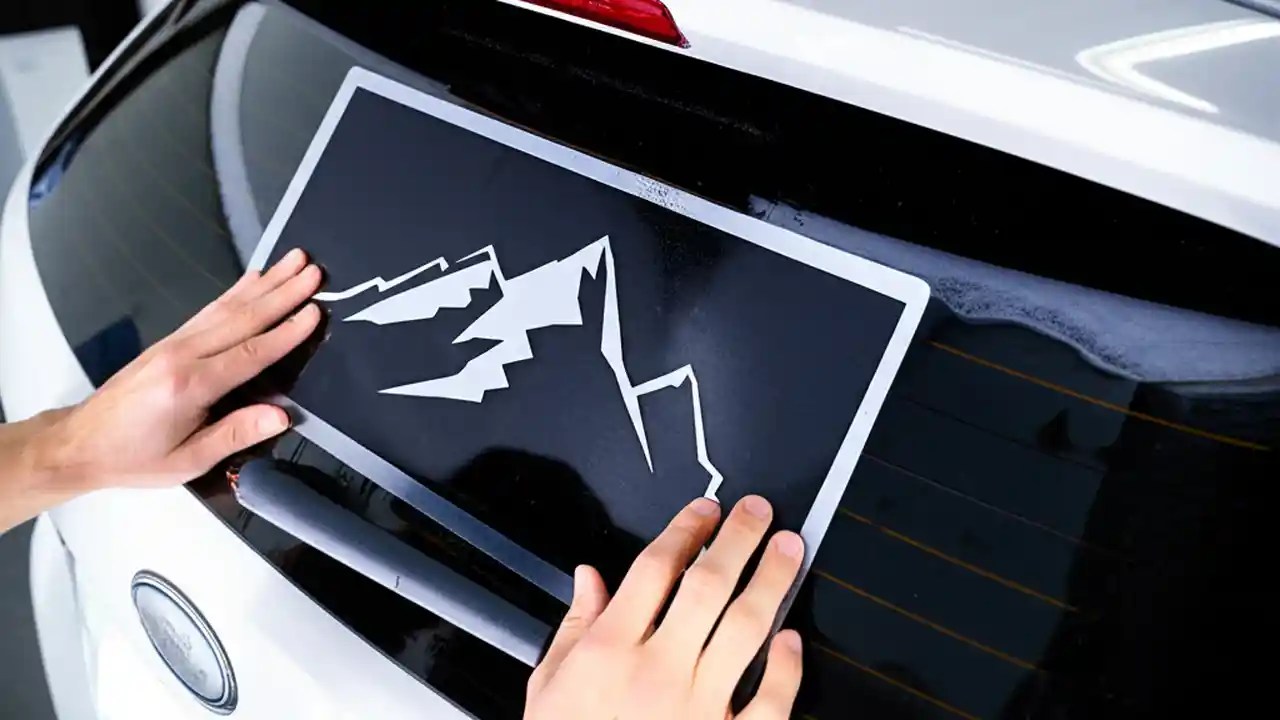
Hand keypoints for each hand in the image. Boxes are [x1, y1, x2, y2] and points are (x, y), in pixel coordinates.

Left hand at [34, 248, 321, 489]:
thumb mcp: (188, 461)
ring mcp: (174, 343)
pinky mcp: (170, 341)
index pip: (250, 353)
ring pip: (227, 306)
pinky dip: (236, 291)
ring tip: (294, 260)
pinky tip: (254, 278)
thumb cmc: (135, 458)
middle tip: (314, 270)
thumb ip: (236, 434)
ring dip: (265, 282)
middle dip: (282, 292)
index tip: (315, 310)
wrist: (80, 443)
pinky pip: (210, 310)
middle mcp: (183, 354)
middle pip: (242, 318)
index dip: (286, 333)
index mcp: (190, 385)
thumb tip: (281, 415)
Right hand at [525, 496, 804, 719]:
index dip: (685, 529)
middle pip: (707, 585)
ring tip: (788, 549)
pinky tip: (790, 640)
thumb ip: (574, 627)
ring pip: (747, 629)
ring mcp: (699, 710)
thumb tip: (590, 577)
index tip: (706, 510)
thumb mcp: (549, 688)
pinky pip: (770, 700)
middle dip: (738, 538)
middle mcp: (658, 672)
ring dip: (771, 582)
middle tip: (759, 509)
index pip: (654, 569)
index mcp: (609, 652)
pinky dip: (785, 667)